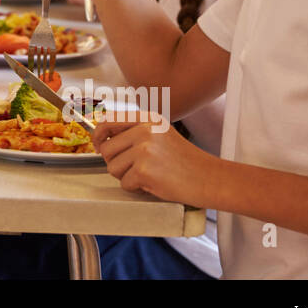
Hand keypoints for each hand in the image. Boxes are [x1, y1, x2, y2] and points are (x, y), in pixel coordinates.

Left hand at [92, 113, 216, 205]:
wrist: (210, 178)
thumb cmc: (185, 160)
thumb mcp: (161, 134)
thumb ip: (134, 131)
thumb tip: (102, 138)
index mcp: (147, 118)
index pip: (108, 121)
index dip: (97, 135)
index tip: (97, 144)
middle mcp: (144, 130)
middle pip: (106, 149)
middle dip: (116, 162)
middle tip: (135, 168)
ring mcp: (144, 149)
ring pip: (112, 168)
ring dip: (126, 176)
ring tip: (148, 174)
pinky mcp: (144, 170)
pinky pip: (124, 183)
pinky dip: (137, 188)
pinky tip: (154, 183)